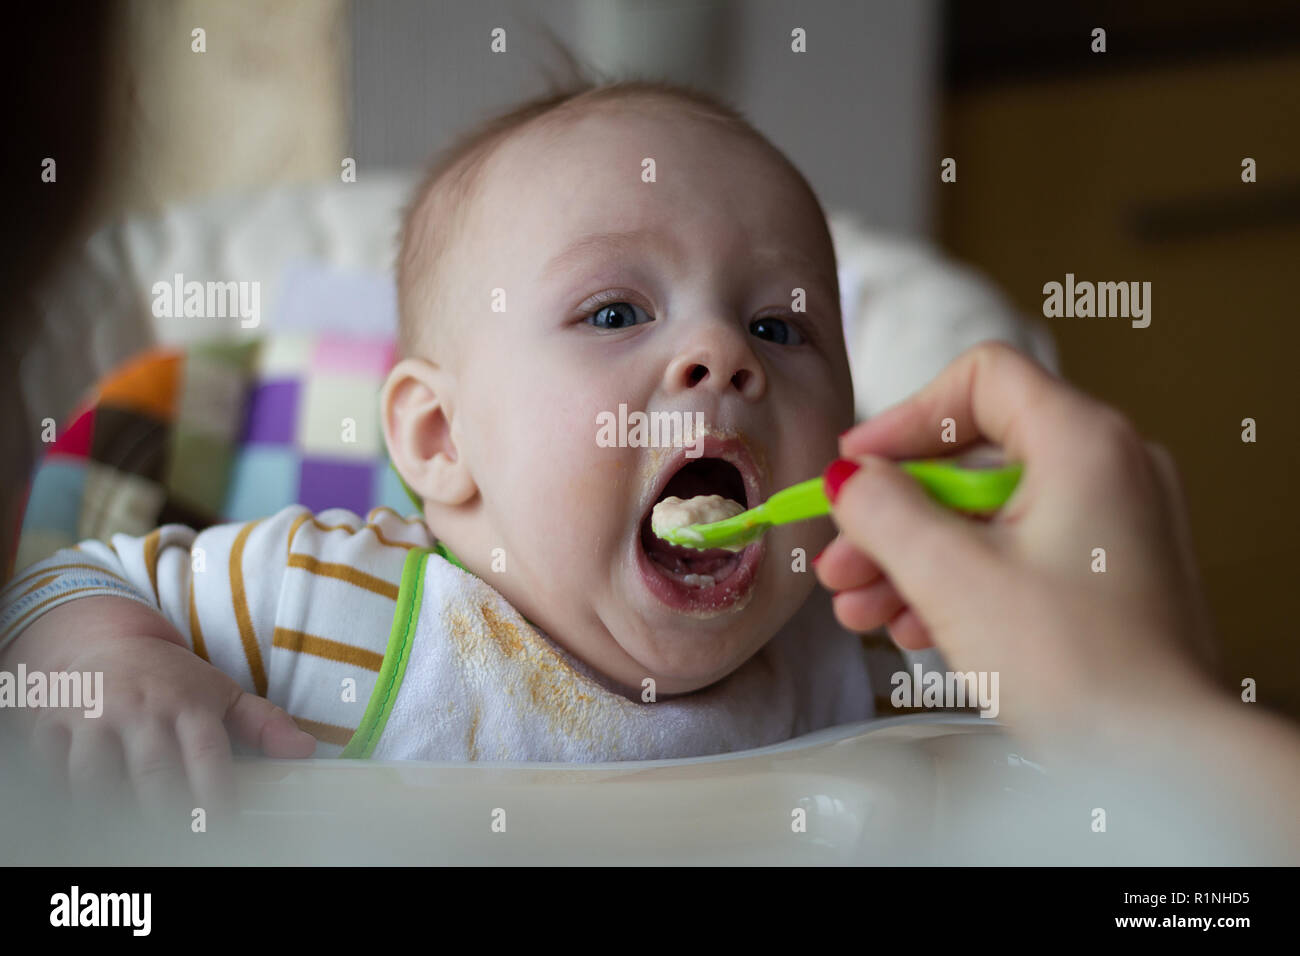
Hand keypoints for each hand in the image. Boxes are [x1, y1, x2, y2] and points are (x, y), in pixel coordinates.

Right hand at [2, 596, 316, 816]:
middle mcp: (142, 709)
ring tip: (132, 830)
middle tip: (180, 840)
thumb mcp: (221, 693)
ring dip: (113, 808)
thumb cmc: (170, 679)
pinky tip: (87, 812)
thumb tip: (306, 750)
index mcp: (189, 704)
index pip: (208, 758)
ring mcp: (94, 716)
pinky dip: (65, 795)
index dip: (216, 798)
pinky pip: (53, 772)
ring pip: (97, 779)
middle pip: (154, 775)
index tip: (223, 828)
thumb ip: (264, 724)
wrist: (102, 640)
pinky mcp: (51, 725)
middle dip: (167, 814)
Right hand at [814, 343, 1220, 743]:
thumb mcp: (953, 577)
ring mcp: (1113, 527)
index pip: (981, 381)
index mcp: (1084, 444)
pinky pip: (1018, 556)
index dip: (906, 417)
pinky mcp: (1107, 578)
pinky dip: (960, 582)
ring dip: (915, 557)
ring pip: (989, 516)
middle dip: (894, 513)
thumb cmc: (1083, 669)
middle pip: (975, 458)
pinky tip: (910, 627)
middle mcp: (1108, 471)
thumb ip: (885, 512)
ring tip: (861, 607)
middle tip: (843, 556)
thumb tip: (849, 481)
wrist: (1167, 763)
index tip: (857, 466)